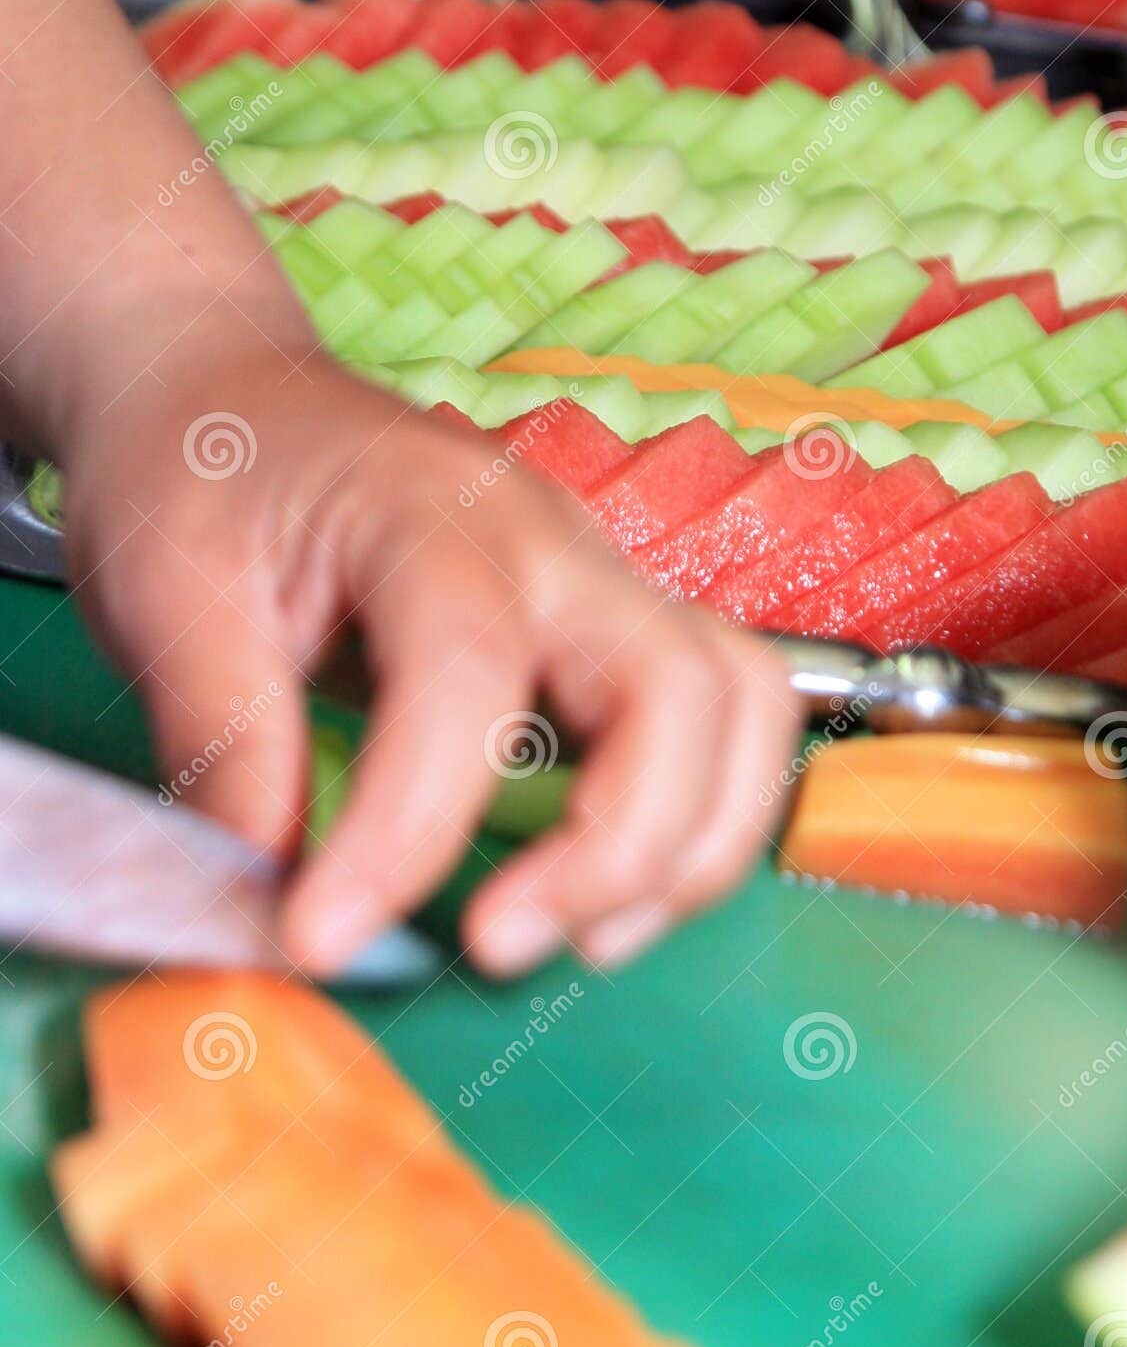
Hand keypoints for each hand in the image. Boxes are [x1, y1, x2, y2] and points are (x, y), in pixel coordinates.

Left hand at [62, 343, 801, 976]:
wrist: (242, 400)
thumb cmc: (206, 478)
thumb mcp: (166, 594)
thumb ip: (225, 744)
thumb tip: (274, 905)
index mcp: (433, 514)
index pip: (468, 677)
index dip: (409, 829)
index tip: (320, 938)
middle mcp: (555, 544)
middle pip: (675, 687)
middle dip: (616, 849)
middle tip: (496, 946)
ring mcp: (605, 582)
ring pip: (740, 706)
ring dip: (690, 846)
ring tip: (582, 940)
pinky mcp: (616, 628)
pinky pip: (723, 721)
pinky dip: (699, 823)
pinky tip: (605, 892)